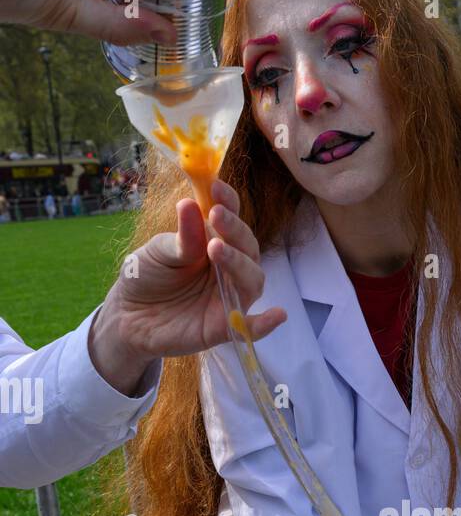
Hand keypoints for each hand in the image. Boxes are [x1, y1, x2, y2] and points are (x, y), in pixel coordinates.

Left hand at [93, 179, 287, 368]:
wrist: (126, 315)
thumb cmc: (147, 276)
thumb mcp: (158, 251)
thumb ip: (180, 236)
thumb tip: (191, 204)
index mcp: (213, 242)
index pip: (231, 219)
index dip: (229, 202)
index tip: (216, 187)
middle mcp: (228, 268)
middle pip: (248, 248)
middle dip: (235, 230)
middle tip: (216, 216)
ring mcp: (229, 297)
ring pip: (252, 280)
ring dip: (241, 263)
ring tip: (218, 249)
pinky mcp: (224, 327)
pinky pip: (251, 328)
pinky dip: (266, 323)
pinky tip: (279, 314)